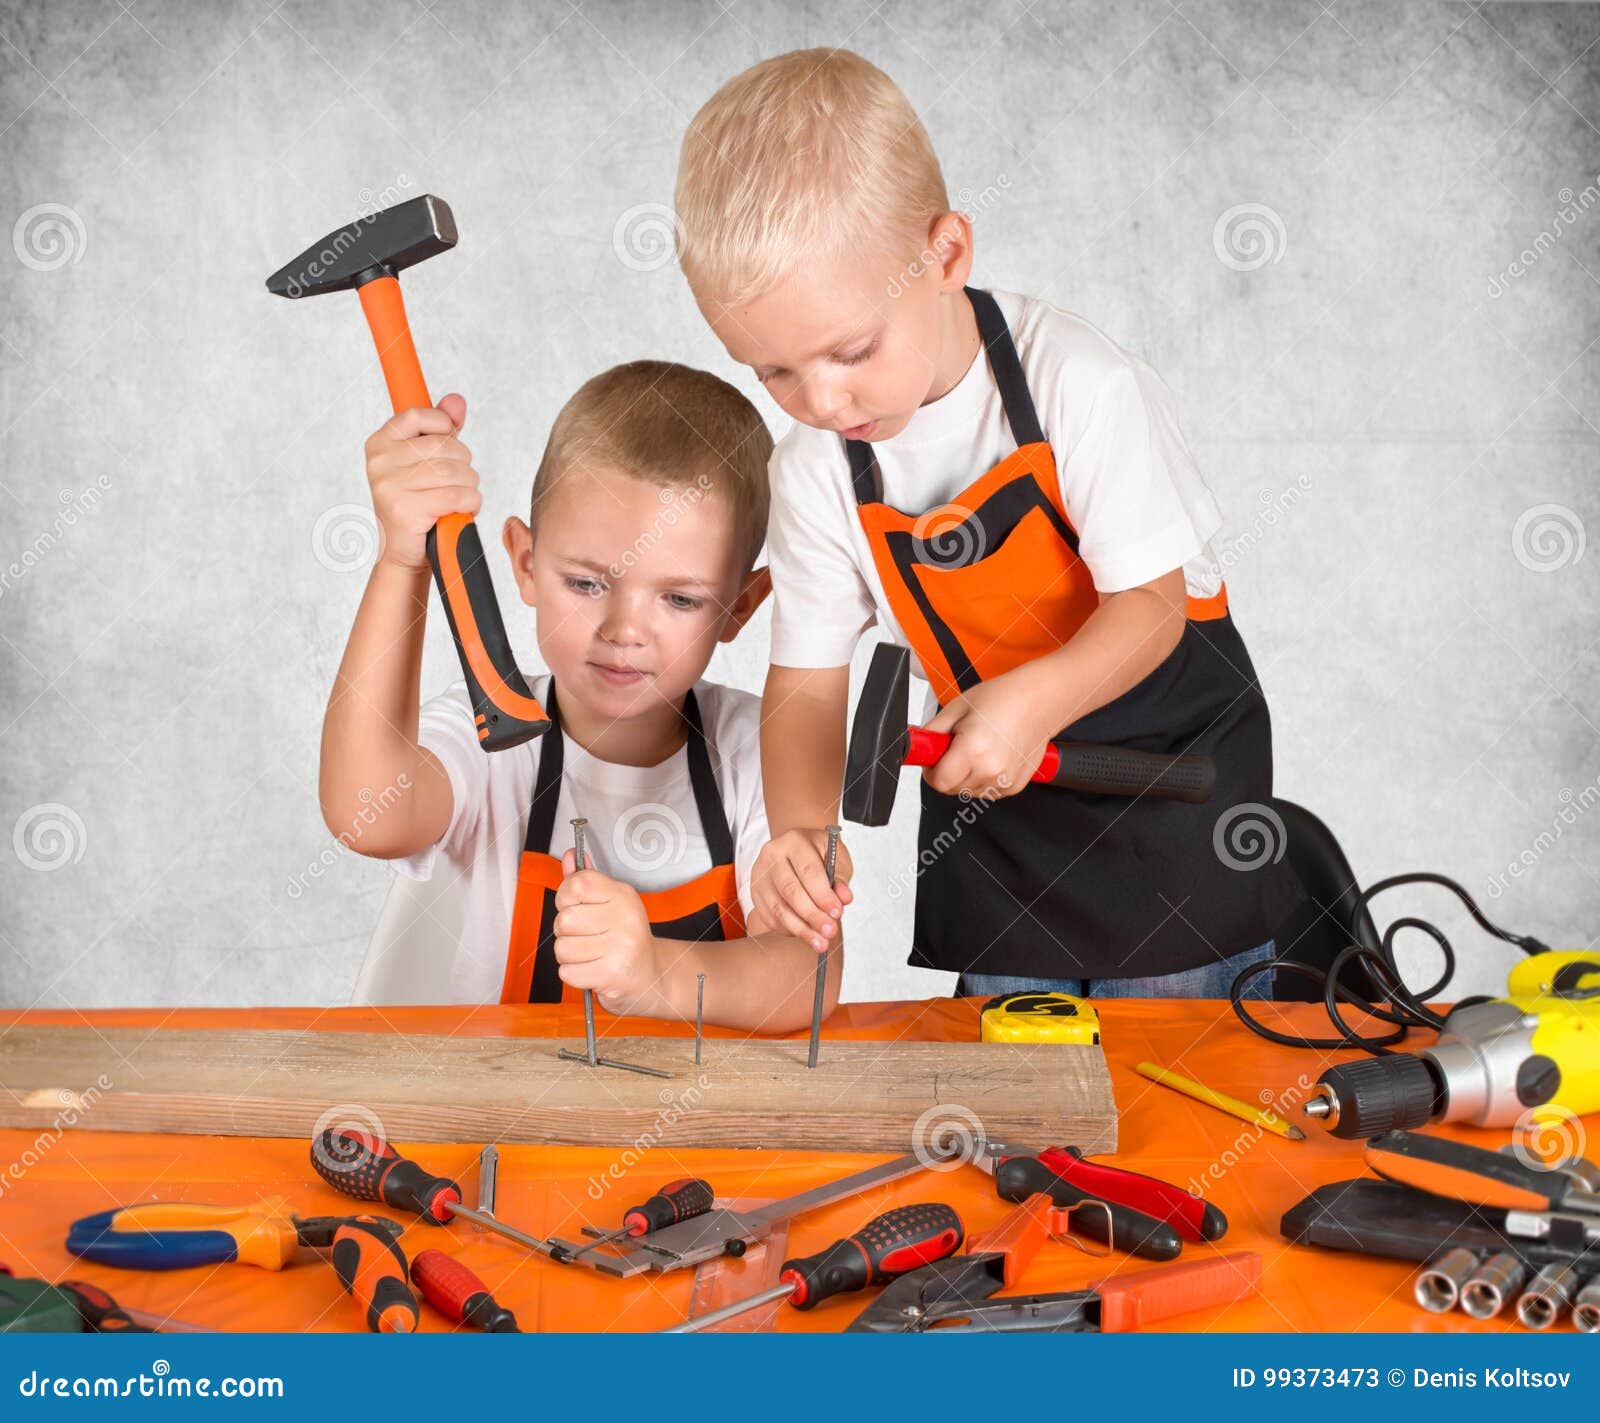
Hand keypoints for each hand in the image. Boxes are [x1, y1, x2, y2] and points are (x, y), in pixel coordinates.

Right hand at [363, 392, 480, 571]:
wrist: (405, 552)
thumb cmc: (418, 504)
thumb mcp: (426, 462)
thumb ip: (442, 430)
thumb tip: (456, 400)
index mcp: (380, 444)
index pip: (416, 414)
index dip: (442, 424)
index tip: (449, 438)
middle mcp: (379, 463)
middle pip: (444, 446)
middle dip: (464, 464)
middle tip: (458, 482)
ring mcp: (390, 486)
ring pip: (454, 472)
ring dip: (469, 486)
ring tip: (460, 497)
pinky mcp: (405, 510)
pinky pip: (456, 496)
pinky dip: (470, 503)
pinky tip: (461, 510)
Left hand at [552, 848, 660, 1014]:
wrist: (652, 977)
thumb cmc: (626, 939)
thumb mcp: (611, 904)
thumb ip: (587, 880)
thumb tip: (570, 856)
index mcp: (623, 895)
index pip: (576, 884)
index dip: (565, 897)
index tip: (577, 906)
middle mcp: (624, 918)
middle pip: (564, 920)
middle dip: (567, 933)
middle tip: (588, 937)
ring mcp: (620, 947)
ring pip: (562, 948)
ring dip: (570, 956)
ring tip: (591, 954)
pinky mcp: (611, 973)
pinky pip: (567, 972)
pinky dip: (574, 975)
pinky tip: (592, 969)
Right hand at [751, 829, 853, 952]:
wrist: (798, 850)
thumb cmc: (819, 853)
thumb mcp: (836, 857)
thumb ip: (840, 878)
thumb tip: (843, 898)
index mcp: (794, 841)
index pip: (808, 870)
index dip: (823, 894)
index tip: (837, 912)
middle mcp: (772, 855)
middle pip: (791, 891)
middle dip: (812, 915)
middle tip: (830, 931)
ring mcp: (760, 875)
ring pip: (779, 908)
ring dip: (801, 929)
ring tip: (820, 942)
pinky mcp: (756, 893)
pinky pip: (771, 918)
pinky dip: (790, 930)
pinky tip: (806, 935)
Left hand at [920, 667, 1057, 800]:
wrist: (1039, 700)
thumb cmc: (1003, 698)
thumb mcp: (957, 708)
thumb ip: (931, 731)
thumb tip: (916, 745)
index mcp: (973, 750)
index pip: (938, 782)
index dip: (931, 770)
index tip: (933, 758)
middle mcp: (991, 770)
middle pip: (951, 788)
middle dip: (948, 770)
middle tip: (957, 746)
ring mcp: (1004, 782)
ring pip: (968, 791)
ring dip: (965, 775)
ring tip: (977, 748)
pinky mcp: (1013, 787)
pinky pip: (986, 791)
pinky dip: (983, 777)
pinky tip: (991, 756)